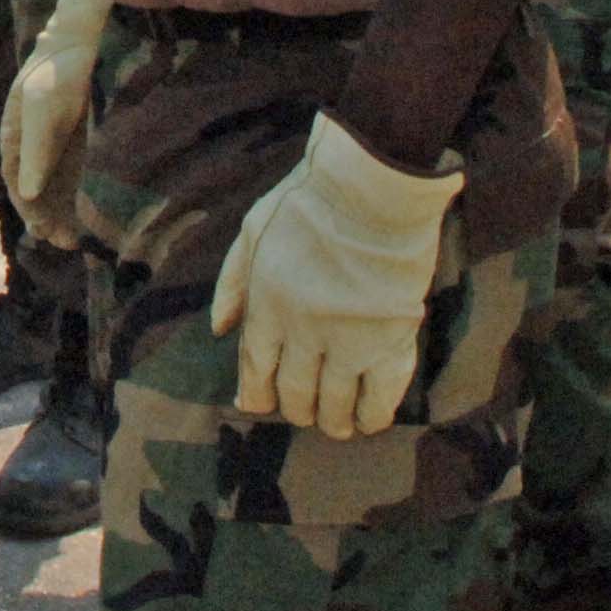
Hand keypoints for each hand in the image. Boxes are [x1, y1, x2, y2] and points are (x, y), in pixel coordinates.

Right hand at [0, 0, 112, 245]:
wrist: (82, 43)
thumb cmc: (56, 72)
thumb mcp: (42, 111)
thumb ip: (34, 151)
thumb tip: (25, 193)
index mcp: (13, 137)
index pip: (17, 182)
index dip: (29, 209)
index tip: (45, 231)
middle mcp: (31, 145)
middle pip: (35, 190)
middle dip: (47, 217)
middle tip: (65, 243)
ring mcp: (54, 143)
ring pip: (54, 187)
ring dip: (62, 213)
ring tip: (78, 241)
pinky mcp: (76, 141)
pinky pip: (74, 176)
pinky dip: (78, 197)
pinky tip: (91, 216)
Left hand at [211, 114, 463, 435]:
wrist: (375, 186)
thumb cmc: (312, 198)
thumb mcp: (254, 228)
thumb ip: (234, 280)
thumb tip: (219, 327)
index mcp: (266, 304)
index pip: (254, 366)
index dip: (256, 393)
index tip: (259, 404)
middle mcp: (302, 331)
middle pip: (294, 390)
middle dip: (297, 407)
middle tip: (304, 411)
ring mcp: (347, 341)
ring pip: (335, 402)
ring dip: (333, 420)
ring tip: (337, 424)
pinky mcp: (391, 342)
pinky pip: (381, 396)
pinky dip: (373, 414)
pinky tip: (370, 419)